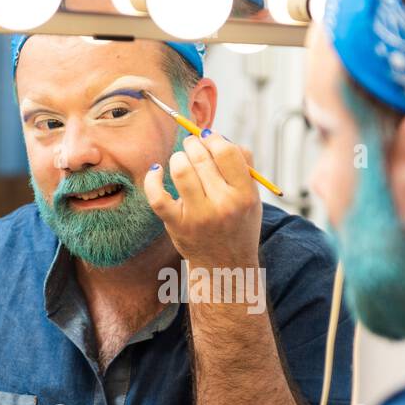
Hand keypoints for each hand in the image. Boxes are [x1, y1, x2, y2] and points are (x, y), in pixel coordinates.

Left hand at [144, 131, 261, 267]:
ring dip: (178, 157)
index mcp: (244, 195)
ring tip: (181, 160)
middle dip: (193, 144)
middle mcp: (223, 205)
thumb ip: (244, 164)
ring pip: (180, 169)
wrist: (226, 266)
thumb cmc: (238, 224)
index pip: (226, 152)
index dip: (213, 138)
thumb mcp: (252, 197)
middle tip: (191, 146)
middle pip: (201, 157)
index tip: (208, 138)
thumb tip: (219, 137)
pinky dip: (152, 179)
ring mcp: (198, 216)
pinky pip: (157, 195)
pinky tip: (156, 171)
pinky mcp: (177, 225)